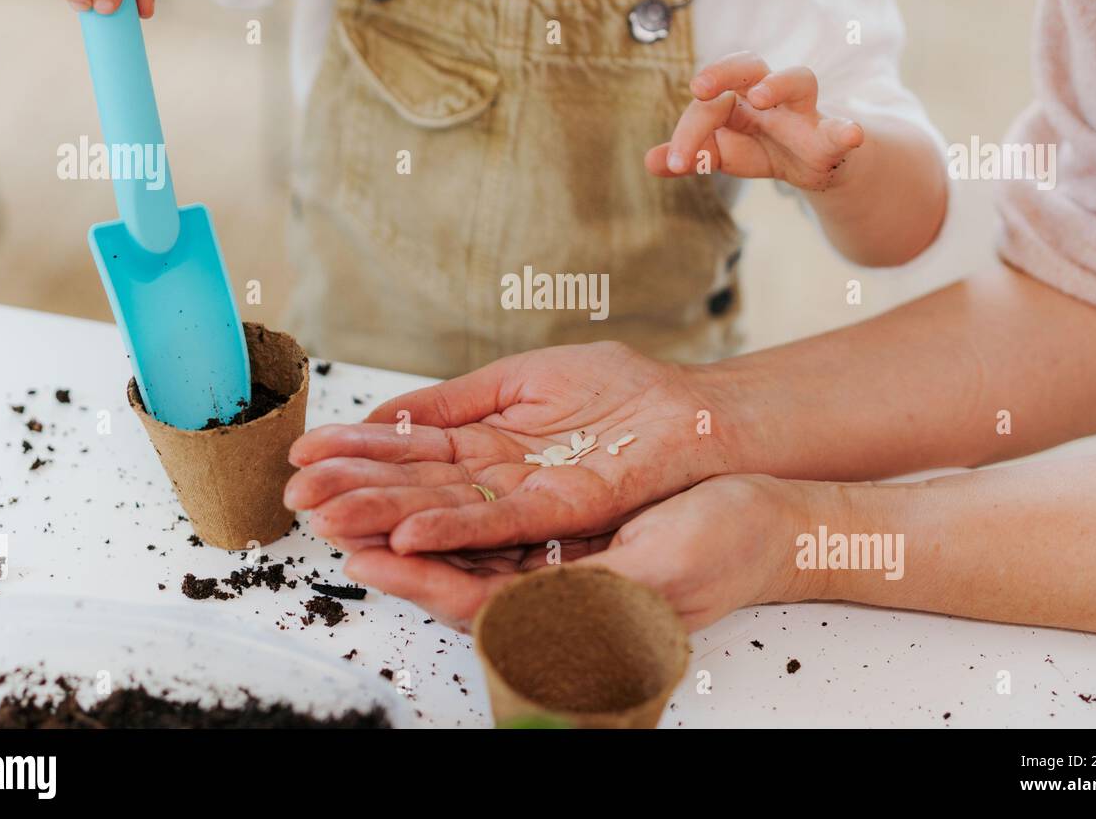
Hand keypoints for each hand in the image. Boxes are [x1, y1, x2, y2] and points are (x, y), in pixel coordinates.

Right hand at [285, 341, 752, 555]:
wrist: (687, 408)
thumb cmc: (617, 388)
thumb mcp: (520, 380)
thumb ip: (455, 400)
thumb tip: (386, 413)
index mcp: (485, 445)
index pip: (409, 452)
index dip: (356, 453)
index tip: (302, 453)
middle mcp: (497, 481)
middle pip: (414, 487)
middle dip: (353, 490)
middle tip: (294, 495)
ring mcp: (527, 500)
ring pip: (444, 511)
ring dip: (385, 516)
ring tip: (327, 517)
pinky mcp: (564, 511)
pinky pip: (499, 524)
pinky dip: (451, 528)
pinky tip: (403, 531)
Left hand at [342, 475, 836, 631]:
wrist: (764, 526)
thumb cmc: (722, 549)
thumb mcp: (655, 576)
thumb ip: (585, 605)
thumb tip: (510, 624)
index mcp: (567, 621)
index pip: (473, 605)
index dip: (419, 579)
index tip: (369, 553)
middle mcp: (548, 596)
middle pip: (450, 572)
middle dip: (389, 541)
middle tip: (331, 512)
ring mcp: (552, 564)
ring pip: (462, 541)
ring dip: (406, 513)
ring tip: (354, 487)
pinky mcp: (558, 533)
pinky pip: (489, 518)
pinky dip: (449, 496)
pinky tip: (420, 470)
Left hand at [645, 52, 863, 191]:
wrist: (820, 165)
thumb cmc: (767, 148)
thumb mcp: (725, 154)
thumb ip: (692, 155)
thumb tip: (649, 162)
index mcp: (739, 97)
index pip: (709, 102)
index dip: (688, 130)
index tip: (675, 164)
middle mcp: (771, 94)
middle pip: (749, 65)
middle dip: (724, 71)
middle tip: (698, 88)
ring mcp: (805, 111)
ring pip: (799, 80)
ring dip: (778, 84)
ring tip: (759, 97)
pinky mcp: (834, 136)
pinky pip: (841, 127)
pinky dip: (846, 130)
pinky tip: (850, 135)